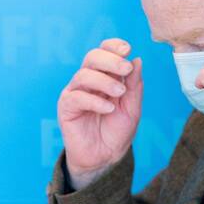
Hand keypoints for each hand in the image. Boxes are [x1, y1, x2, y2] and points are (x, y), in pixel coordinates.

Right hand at [57, 38, 142, 188]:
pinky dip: (94, 100)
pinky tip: (108, 109)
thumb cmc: (117, 131)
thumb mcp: (132, 107)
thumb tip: (137, 60)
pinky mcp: (66, 108)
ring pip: (84, 75)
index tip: (127, 49)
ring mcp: (75, 93)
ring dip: (105, 81)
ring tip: (119, 94)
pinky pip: (77, 97)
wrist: (105, 157)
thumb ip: (134, 85)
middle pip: (92, 57)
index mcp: (104, 76)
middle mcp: (88, 81)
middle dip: (110, 60)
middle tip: (126, 69)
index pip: (104, 51)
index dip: (113, 46)